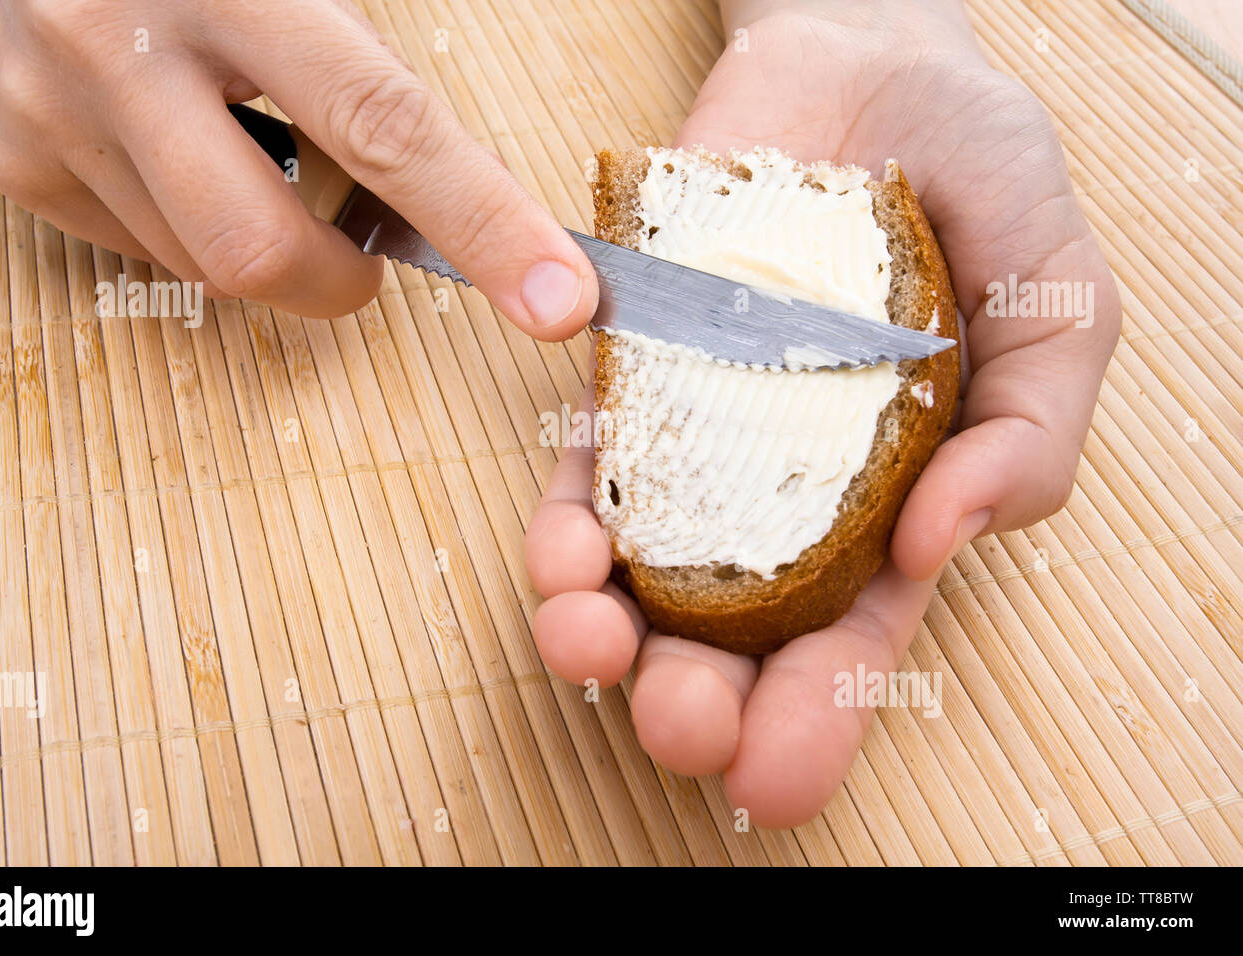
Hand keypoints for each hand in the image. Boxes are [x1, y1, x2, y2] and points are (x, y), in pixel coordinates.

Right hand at [0, 0, 596, 332]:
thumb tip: (446, 185)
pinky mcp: (13, 159)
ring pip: (203, 265)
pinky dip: (194, 229)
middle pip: (264, 248)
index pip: (383, 125)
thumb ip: (358, 56)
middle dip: (340, 279)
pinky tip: (180, 155)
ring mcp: (51, 112)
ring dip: (266, 244)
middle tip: (366, 248)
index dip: (484, 224)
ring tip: (249, 155)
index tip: (559, 302)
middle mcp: (121, 47)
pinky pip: (144, 252)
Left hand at [525, 0, 1118, 825]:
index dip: (817, 718)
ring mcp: (701, 435)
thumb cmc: (980, 189)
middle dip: (695, 697)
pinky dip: (568, 516)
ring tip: (588, 643)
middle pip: (731, 632)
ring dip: (601, 626)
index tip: (772, 780)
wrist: (871, 67)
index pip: (853, 637)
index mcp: (893, 503)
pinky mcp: (632, 371)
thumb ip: (1029, 434)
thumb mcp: (1057, 308)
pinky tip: (563, 548)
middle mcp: (785, 492)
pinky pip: (590, 462)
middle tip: (680, 725)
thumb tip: (943, 543)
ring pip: (638, 566)